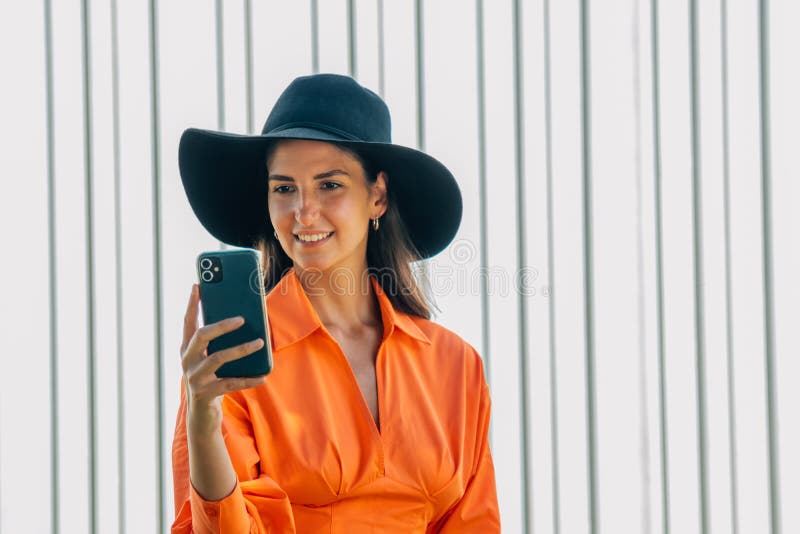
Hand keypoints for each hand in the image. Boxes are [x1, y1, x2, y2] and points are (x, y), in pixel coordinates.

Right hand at [180, 283, 264, 434]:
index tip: (198, 285)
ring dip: (241, 349)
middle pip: (201, 336)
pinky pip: (230, 383)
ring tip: (260, 342)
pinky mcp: (206, 393)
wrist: (202, 414)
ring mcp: (195, 377)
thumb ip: (220, 341)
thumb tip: (246, 319)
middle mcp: (187, 361)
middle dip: (221, 325)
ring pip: (218, 358)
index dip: (192, 304)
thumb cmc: (212, 377)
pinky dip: (248, 379)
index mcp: (188, 348)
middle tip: (242, 319)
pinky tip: (263, 376)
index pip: (188, 322)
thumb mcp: (211, 357)